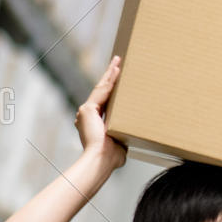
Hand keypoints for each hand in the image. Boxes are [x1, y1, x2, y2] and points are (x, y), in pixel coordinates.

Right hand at [76, 56, 126, 171]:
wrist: (101, 160)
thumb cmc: (111, 158)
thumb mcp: (120, 143)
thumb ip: (124, 136)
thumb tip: (136, 137)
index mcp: (95, 122)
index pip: (105, 102)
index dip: (112, 90)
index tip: (119, 79)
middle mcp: (88, 115)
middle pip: (102, 92)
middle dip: (110, 77)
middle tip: (117, 62)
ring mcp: (86, 111)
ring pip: (101, 89)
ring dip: (111, 74)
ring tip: (118, 61)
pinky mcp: (87, 109)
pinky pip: (102, 91)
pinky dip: (110, 80)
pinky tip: (117, 70)